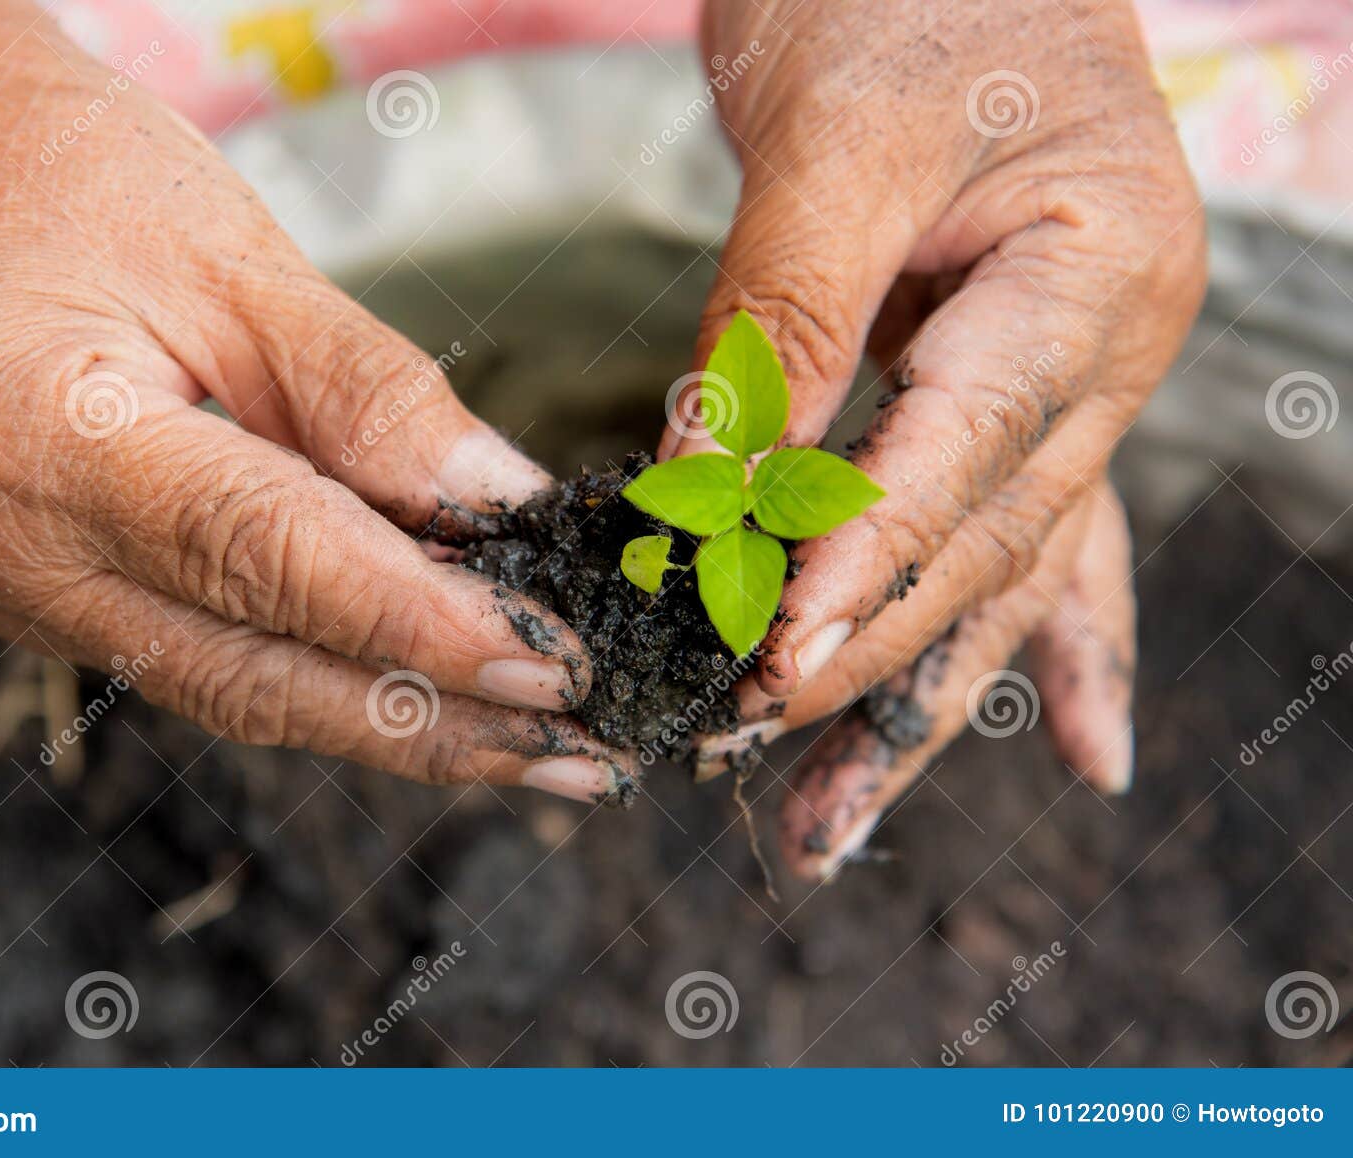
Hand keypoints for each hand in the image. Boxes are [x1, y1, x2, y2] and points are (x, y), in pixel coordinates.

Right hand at [0, 0, 632, 803]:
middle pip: (251, 673)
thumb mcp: (236, 258)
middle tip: (575, 747)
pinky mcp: (34, 600)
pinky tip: (420, 690)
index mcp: (30, 435)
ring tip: (529, 747)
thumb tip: (504, 506)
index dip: (417, 622)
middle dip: (429, 722)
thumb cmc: (62, 179)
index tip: (551, 662)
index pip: (260, 556)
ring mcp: (7, 591)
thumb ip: (369, 396)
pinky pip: (202, 658)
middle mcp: (2, 547)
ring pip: (233, 690)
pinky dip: (321, 676)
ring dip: (390, 724)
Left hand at [678, 0, 1205, 874]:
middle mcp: (1105, 353)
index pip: (960, 459)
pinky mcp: (1009, 393)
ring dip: (918, 705)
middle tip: (744, 747)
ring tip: (830, 831)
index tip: (768, 661)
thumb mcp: (833, 138)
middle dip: (860, 659)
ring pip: (998, 575)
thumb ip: (783, 322)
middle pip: (978, 546)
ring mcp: (1072, 382)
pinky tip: (1087, 752)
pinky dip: (1033, 645)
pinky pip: (1024, 535)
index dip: (861, 568)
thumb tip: (710, 495)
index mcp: (1091, 279)